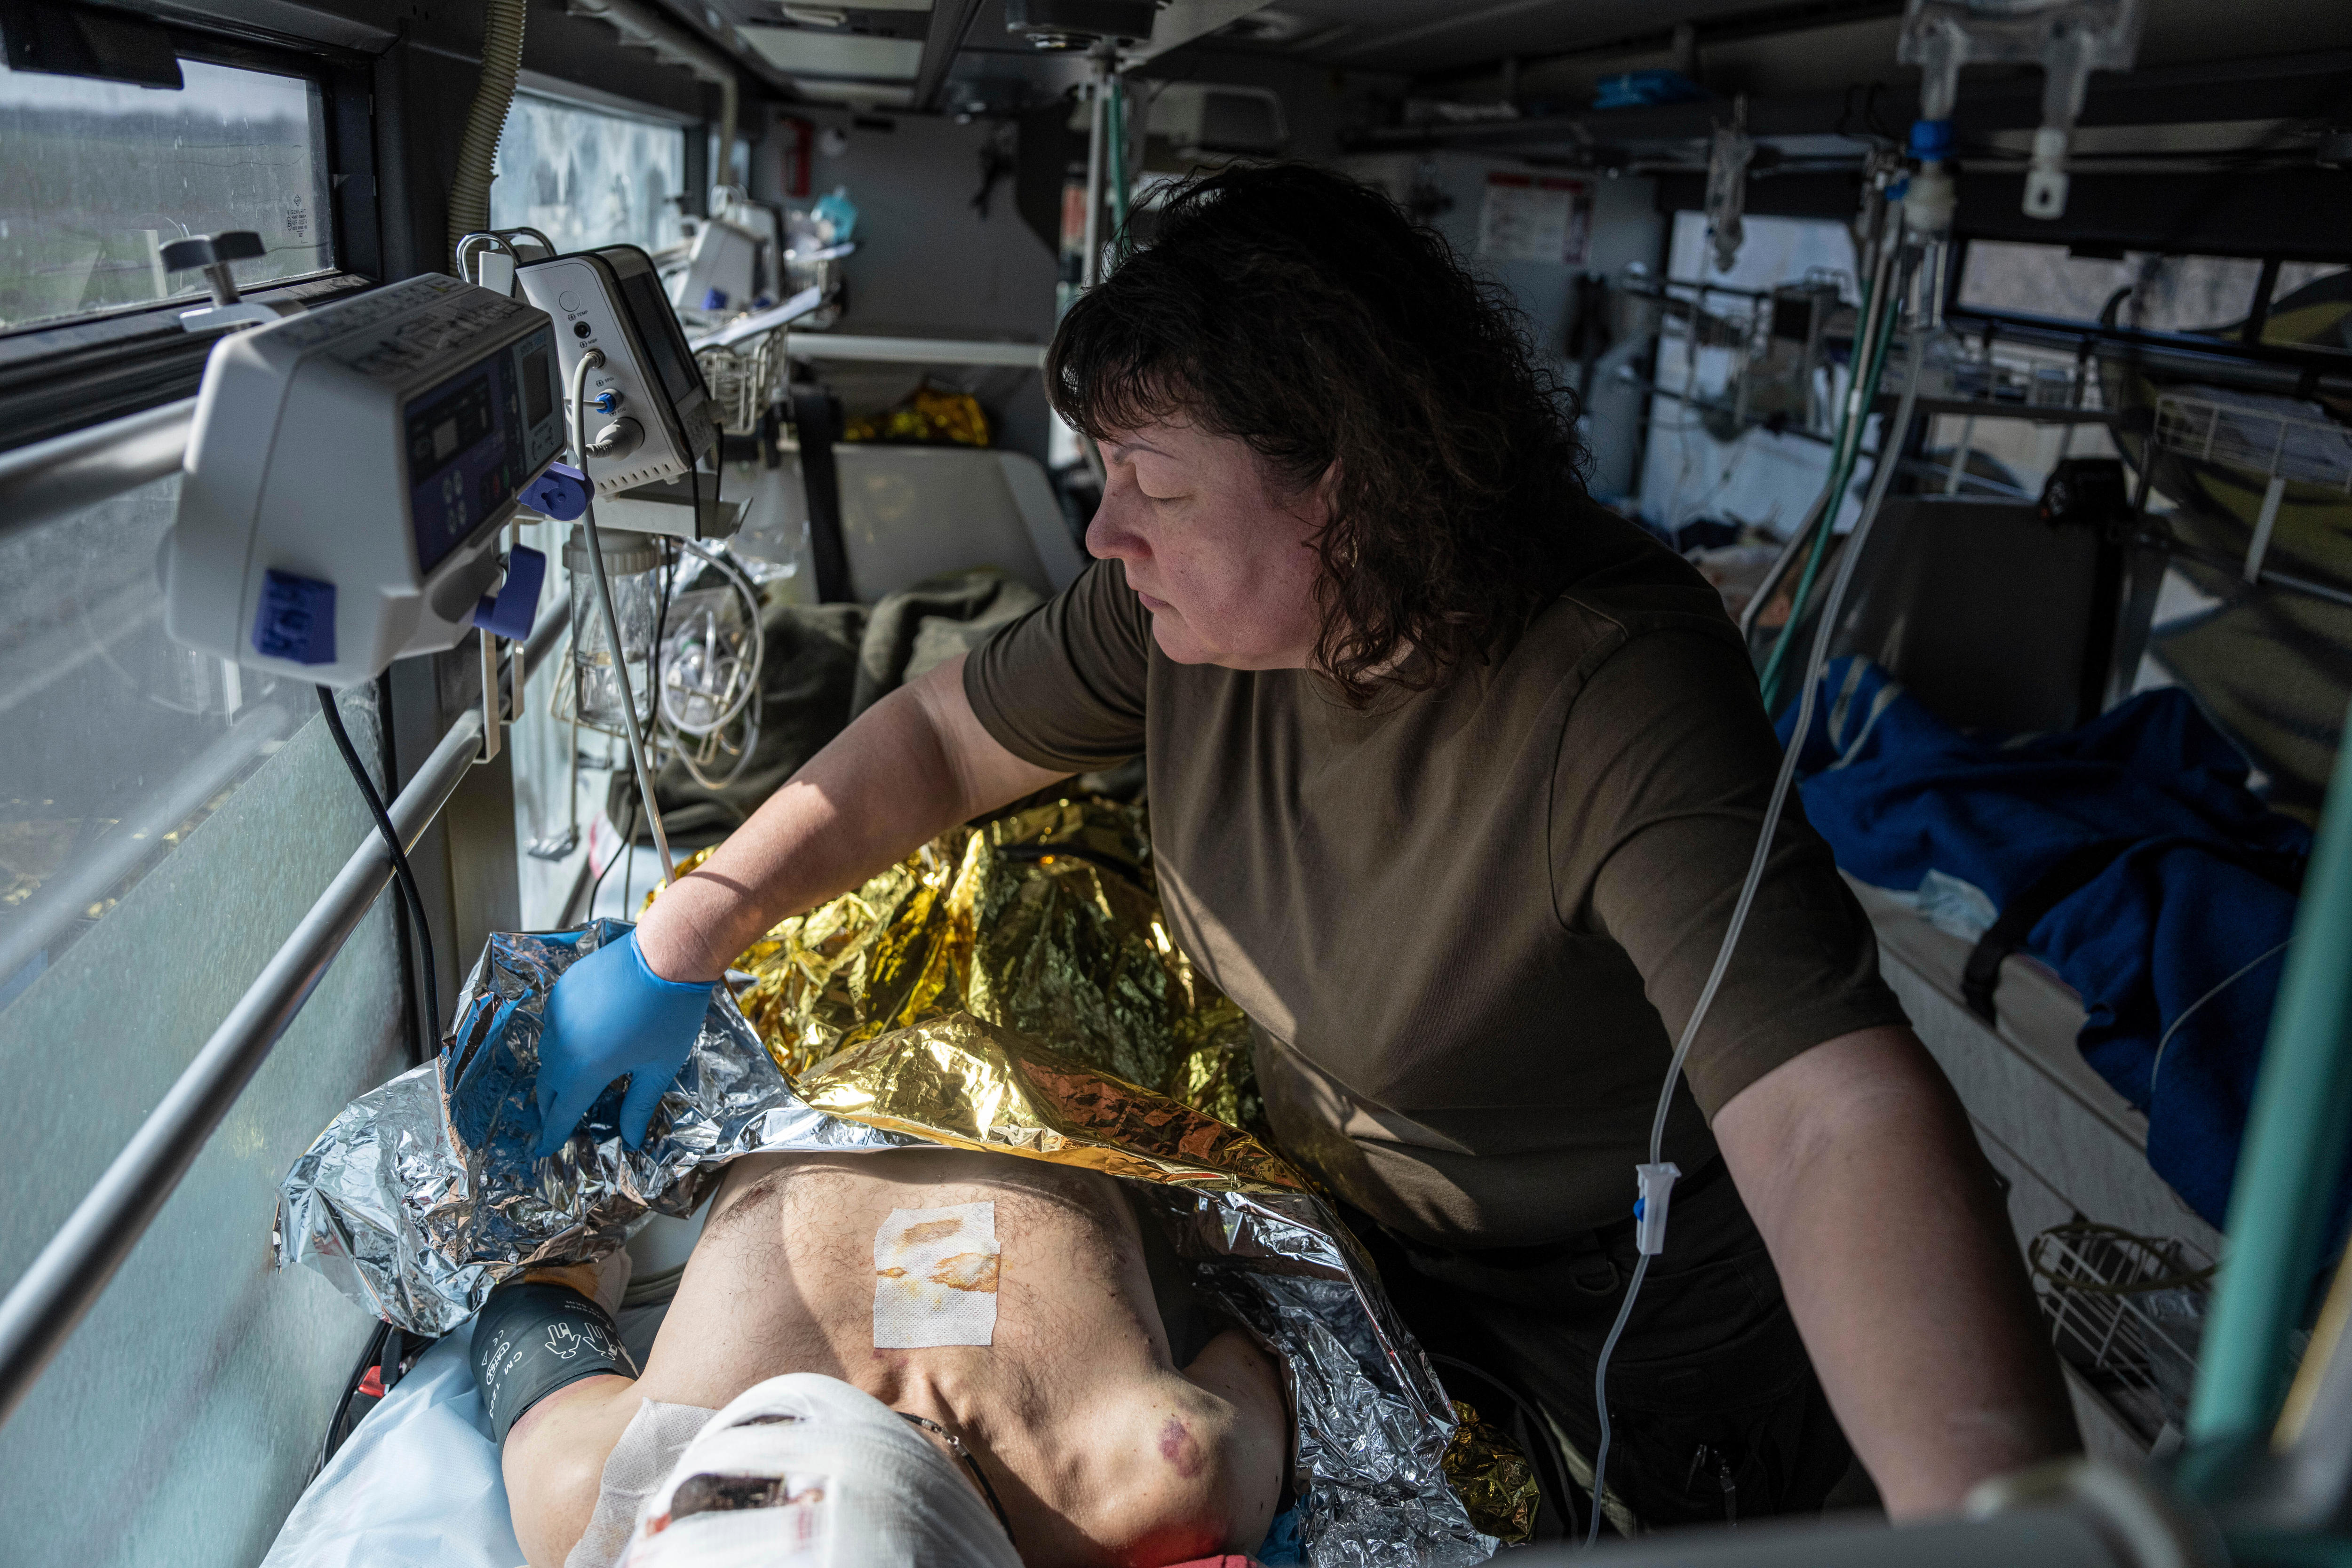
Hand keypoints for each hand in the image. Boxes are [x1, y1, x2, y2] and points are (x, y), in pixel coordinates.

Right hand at [533, 928, 713, 1157]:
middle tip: (556, 1119)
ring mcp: (559, 1014)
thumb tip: (632, 1141)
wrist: (666, 955)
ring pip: (547, 1054)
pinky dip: (561, 1039)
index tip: (543, 1149)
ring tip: (569, 1082)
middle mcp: (563, 1044)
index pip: (561, 1112)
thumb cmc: (670, 1014)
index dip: (552, 1134)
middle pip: (548, 1086)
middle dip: (551, 1106)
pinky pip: (553, 1024)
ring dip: (555, 1072)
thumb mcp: (660, 1067)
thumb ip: (639, 1106)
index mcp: (586, 1069)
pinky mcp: (562, 991)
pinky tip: (579, 1039)